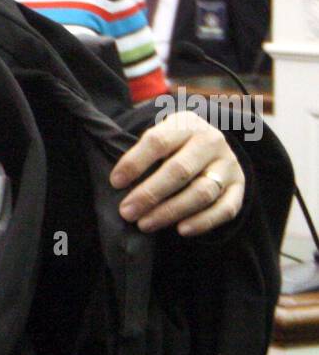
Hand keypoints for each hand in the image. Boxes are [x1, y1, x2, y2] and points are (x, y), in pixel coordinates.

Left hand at [109, 112, 244, 235]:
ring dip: (170, 212)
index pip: (158, 141)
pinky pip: (225, 209)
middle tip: (127, 212)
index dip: (135, 163)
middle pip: (179, 170)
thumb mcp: (160, 137)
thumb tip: (118, 184)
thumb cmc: (173, 146)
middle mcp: (212, 141)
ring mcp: (228, 165)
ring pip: (201, 192)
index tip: (115, 183)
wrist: (210, 146)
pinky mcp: (239, 187)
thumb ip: (143, 153)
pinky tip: (181, 230)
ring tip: (145, 224)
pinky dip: (203, 222)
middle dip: (149, 194)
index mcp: (187, 124)